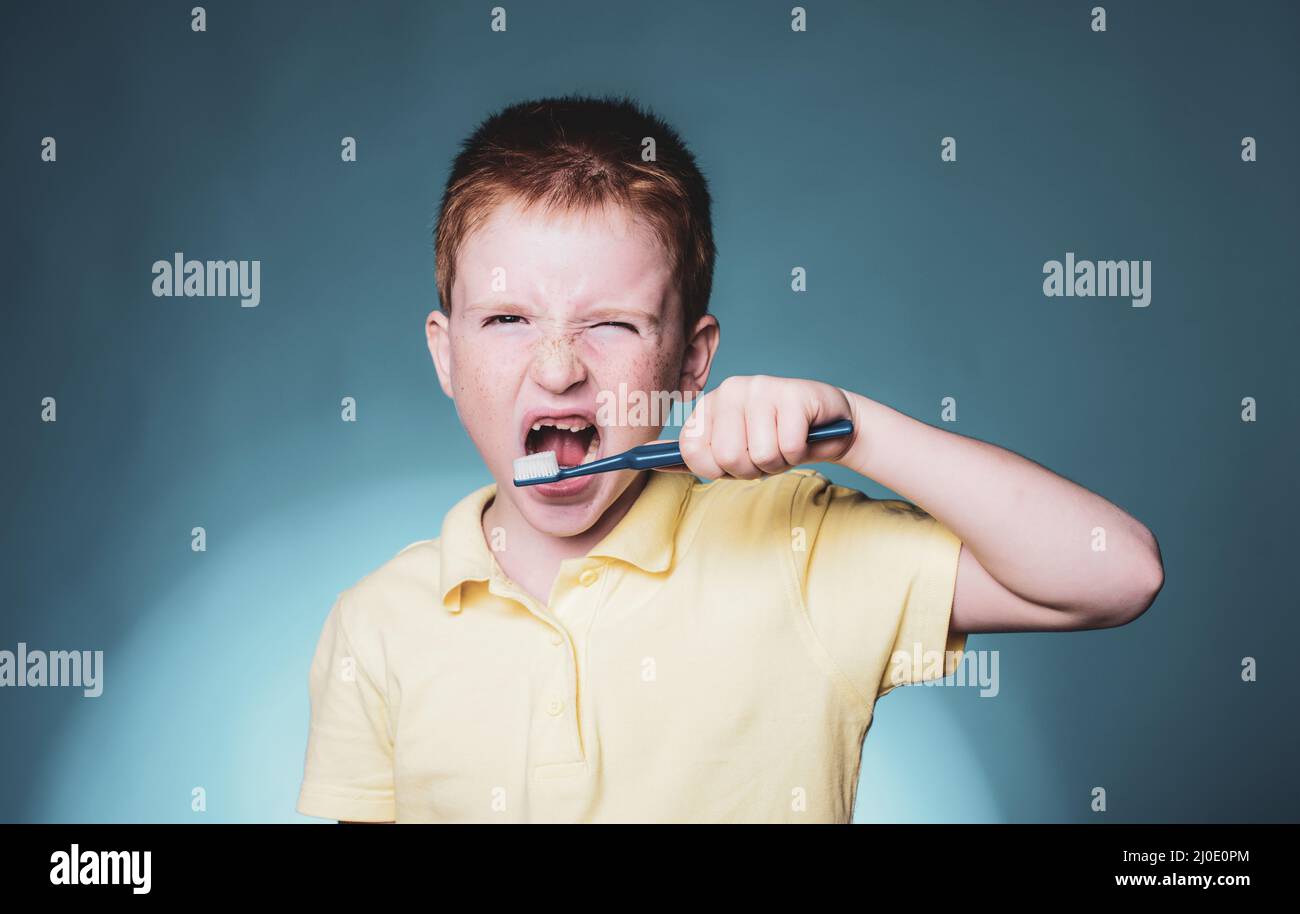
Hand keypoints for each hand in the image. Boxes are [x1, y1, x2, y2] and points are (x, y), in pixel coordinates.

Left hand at [657, 375, 856, 479]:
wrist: (829, 427)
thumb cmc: (774, 442)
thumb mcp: (730, 453)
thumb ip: (691, 457)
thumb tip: (645, 461)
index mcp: (709, 405)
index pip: (692, 452)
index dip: (717, 469)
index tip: (734, 461)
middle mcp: (730, 390)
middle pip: (727, 457)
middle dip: (752, 469)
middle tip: (766, 454)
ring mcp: (761, 388)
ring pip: (759, 454)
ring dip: (778, 462)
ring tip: (784, 444)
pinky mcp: (792, 394)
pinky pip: (788, 447)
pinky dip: (799, 453)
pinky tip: (802, 436)